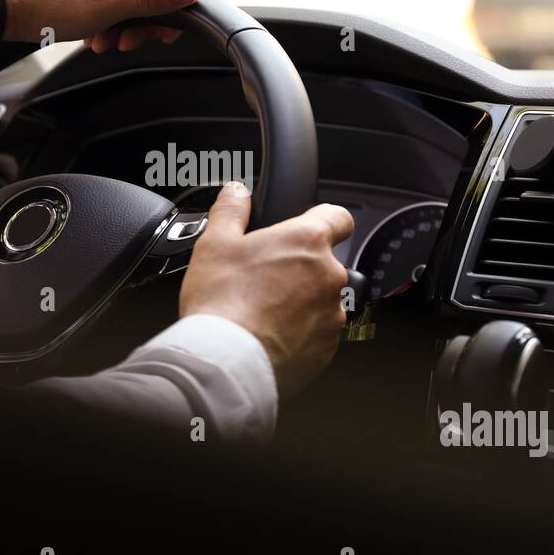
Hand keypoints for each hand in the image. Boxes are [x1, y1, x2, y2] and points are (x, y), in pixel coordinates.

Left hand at [0, 0, 200, 51]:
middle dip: (146, 21)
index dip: (179, 8)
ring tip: (103, 39)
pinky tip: (93, 31)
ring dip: (125, 23)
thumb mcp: (108, 8)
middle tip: (127, 42)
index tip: (162, 34)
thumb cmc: (48, 5)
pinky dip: (109, 16)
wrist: (2, 3)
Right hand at [179, 182, 354, 398]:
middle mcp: (329, 276)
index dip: (325, 219)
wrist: (227, 362)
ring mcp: (331, 314)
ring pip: (321, 299)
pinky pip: (317, 333)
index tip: (308, 228)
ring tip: (263, 311)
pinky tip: (269, 334)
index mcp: (307, 241)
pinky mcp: (327, 348)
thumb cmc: (222, 302)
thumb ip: (231, 210)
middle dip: (299, 267)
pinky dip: (299, 332)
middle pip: (323, 263)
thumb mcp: (215, 243)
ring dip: (300, 301)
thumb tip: (237, 192)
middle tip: (264, 278)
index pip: (338, 217)